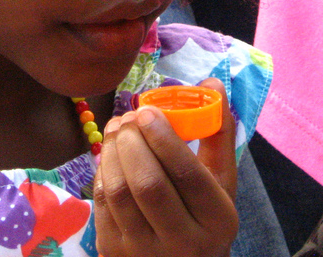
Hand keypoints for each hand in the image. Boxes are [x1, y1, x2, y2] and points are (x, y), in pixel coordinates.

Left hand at [93, 78, 238, 256]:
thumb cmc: (203, 214)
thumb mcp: (220, 181)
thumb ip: (217, 131)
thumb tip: (211, 82)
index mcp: (217, 220)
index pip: (187, 174)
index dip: (164, 138)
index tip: (148, 110)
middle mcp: (183, 242)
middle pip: (148, 184)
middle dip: (133, 142)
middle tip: (130, 116)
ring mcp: (145, 252)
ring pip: (120, 193)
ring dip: (112, 151)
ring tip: (117, 128)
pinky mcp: (115, 254)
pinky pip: (102, 205)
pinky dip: (103, 171)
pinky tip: (110, 154)